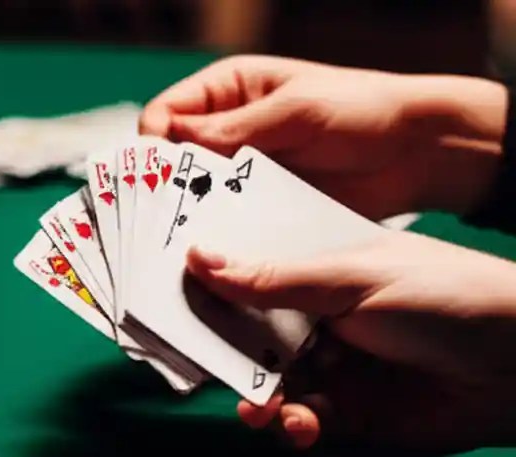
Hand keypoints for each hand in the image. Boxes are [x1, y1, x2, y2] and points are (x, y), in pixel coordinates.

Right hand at [139, 55, 505, 218]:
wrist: (418, 151)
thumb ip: (236, 127)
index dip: (151, 146)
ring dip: (185, 218)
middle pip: (169, 161)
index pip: (164, 115)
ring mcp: (241, 173)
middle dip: (159, 187)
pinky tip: (212, 254)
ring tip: (177, 244)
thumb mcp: (296, 110)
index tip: (150, 176)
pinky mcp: (259, 207)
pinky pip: (226, 224)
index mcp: (226, 91)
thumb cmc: (361, 109)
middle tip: (153, 219)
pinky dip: (217, 238)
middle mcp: (224, 131)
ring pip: (193, 197)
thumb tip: (172, 138)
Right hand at [186, 232, 515, 452]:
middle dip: (221, 350)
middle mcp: (319, 317)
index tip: (165, 288)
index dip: (210, 280)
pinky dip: (293, 427)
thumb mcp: (351, 279)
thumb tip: (197, 257)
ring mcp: (332, 366)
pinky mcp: (348, 415)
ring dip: (257, 398)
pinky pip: (299, 423)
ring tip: (258, 408)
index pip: (250, 270)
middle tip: (189, 361)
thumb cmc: (448, 297)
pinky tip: (302, 425)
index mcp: (320, 268)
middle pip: (247, 334)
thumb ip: (272, 279)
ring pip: (266, 384)